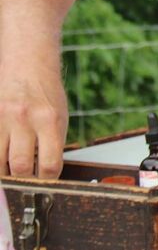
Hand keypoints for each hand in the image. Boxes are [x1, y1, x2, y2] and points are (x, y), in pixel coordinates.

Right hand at [0, 57, 67, 178]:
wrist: (27, 64)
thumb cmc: (46, 94)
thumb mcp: (59, 117)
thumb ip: (52, 144)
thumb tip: (45, 175)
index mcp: (51, 121)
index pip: (49, 164)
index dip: (46, 180)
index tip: (45, 185)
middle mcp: (25, 119)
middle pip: (19, 167)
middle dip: (22, 180)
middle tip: (25, 182)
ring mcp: (3, 118)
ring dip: (4, 172)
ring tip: (11, 170)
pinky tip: (3, 156)